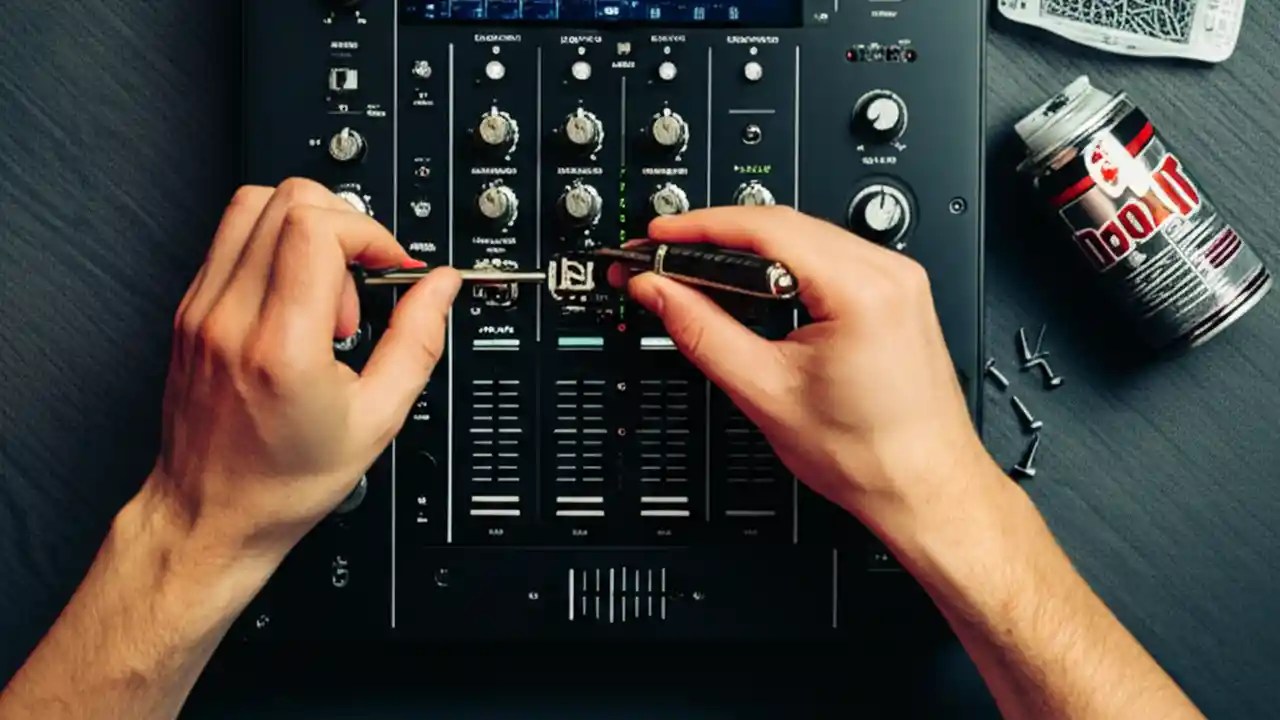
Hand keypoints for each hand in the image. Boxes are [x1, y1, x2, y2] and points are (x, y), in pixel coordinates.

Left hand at [149, 179, 460, 562]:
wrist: (211, 512)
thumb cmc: (284, 480)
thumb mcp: (378, 418)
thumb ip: (418, 341)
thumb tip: (441, 285)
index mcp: (281, 346)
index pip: (316, 227)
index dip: (369, 232)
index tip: (389, 265)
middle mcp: (231, 317)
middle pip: (286, 199)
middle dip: (344, 224)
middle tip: (359, 280)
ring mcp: (202, 308)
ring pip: (253, 203)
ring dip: (307, 228)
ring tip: (326, 290)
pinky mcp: (189, 308)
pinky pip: (233, 237)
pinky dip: (276, 247)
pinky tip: (297, 299)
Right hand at [620, 207, 1001, 546]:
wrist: (924, 486)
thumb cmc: (868, 454)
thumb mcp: (766, 392)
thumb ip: (702, 332)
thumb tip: (658, 291)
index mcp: (862, 290)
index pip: (766, 228)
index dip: (701, 227)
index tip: (659, 235)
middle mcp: (889, 272)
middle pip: (784, 224)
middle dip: (716, 236)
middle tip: (664, 256)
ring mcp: (898, 279)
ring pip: (805, 236)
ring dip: (748, 248)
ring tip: (698, 271)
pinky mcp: (896, 293)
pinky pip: (828, 257)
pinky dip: (782, 263)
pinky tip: (751, 283)